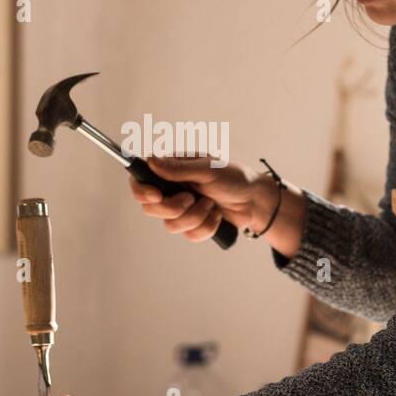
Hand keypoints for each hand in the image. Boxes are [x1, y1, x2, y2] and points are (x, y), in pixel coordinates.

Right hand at [128, 156, 277, 241]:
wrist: (254, 200)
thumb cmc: (233, 177)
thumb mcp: (207, 169)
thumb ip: (178, 168)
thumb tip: (150, 160)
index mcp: (170, 171)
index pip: (140, 180)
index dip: (141, 191)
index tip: (155, 195)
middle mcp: (171, 190)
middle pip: (151, 208)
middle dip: (173, 207)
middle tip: (192, 198)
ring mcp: (181, 210)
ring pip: (170, 225)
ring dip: (195, 216)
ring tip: (211, 204)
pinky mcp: (192, 225)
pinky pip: (188, 235)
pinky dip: (206, 226)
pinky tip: (216, 215)